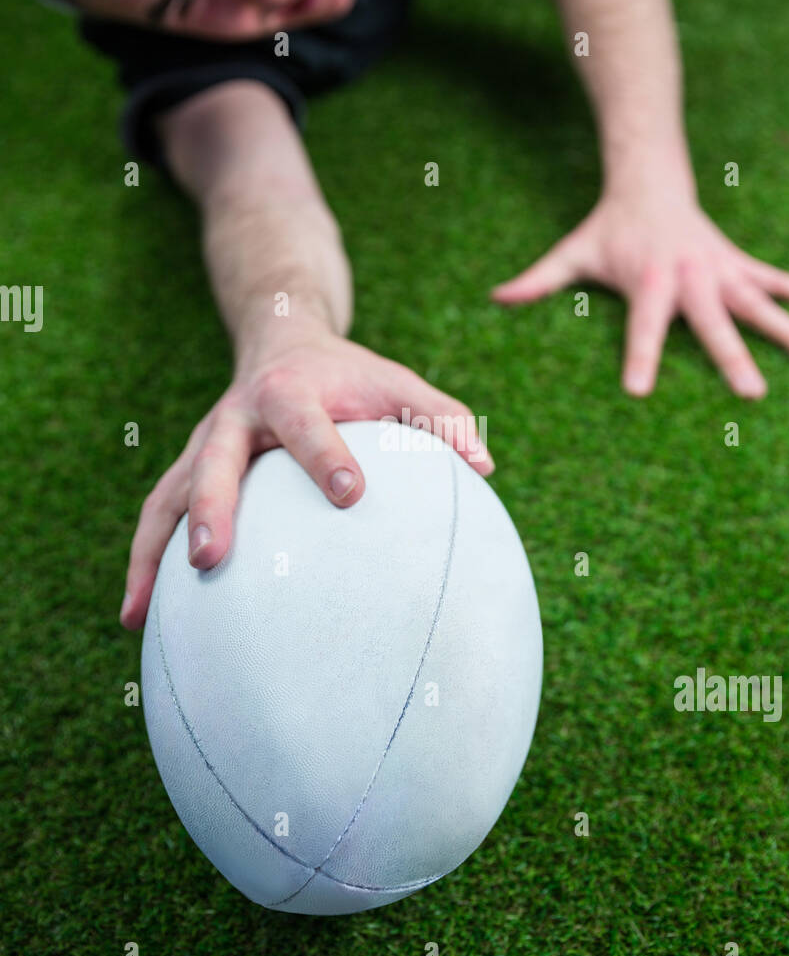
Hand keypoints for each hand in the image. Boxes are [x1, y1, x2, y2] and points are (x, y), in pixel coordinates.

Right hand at [119, 321, 491, 629]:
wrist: (281, 336)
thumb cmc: (351, 375)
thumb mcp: (398, 382)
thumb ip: (442, 418)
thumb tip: (485, 466)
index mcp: (292, 391)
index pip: (306, 421)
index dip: (326, 454)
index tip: (351, 494)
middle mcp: (235, 416)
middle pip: (214, 460)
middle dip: (210, 506)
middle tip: (212, 558)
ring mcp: (203, 444)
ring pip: (167, 494)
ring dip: (153, 551)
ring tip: (141, 613)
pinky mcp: (186, 469)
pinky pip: (157, 516)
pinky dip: (144, 564)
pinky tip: (136, 619)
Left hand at [491, 192, 788, 396]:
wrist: (650, 179)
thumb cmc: (608, 228)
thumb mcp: (571, 253)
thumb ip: (537, 281)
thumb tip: (495, 298)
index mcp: (649, 282)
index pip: (642, 327)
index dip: (640, 357)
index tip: (640, 391)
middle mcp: (690, 278)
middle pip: (713, 323)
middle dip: (733, 358)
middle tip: (752, 396)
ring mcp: (721, 270)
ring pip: (759, 304)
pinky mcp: (738, 264)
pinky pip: (777, 279)